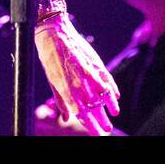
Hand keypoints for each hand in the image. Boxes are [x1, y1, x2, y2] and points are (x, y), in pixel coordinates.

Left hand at [34, 17, 119, 134]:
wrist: (54, 31)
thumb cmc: (48, 55)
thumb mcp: (51, 78)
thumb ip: (60, 99)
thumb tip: (66, 117)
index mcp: (67, 89)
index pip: (82, 114)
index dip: (91, 125)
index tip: (97, 133)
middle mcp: (80, 83)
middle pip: (95, 108)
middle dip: (102, 121)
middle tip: (107, 129)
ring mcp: (91, 73)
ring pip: (105, 96)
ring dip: (110, 107)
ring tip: (113, 115)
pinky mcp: (97, 63)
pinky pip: (108, 80)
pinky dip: (113, 90)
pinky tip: (116, 98)